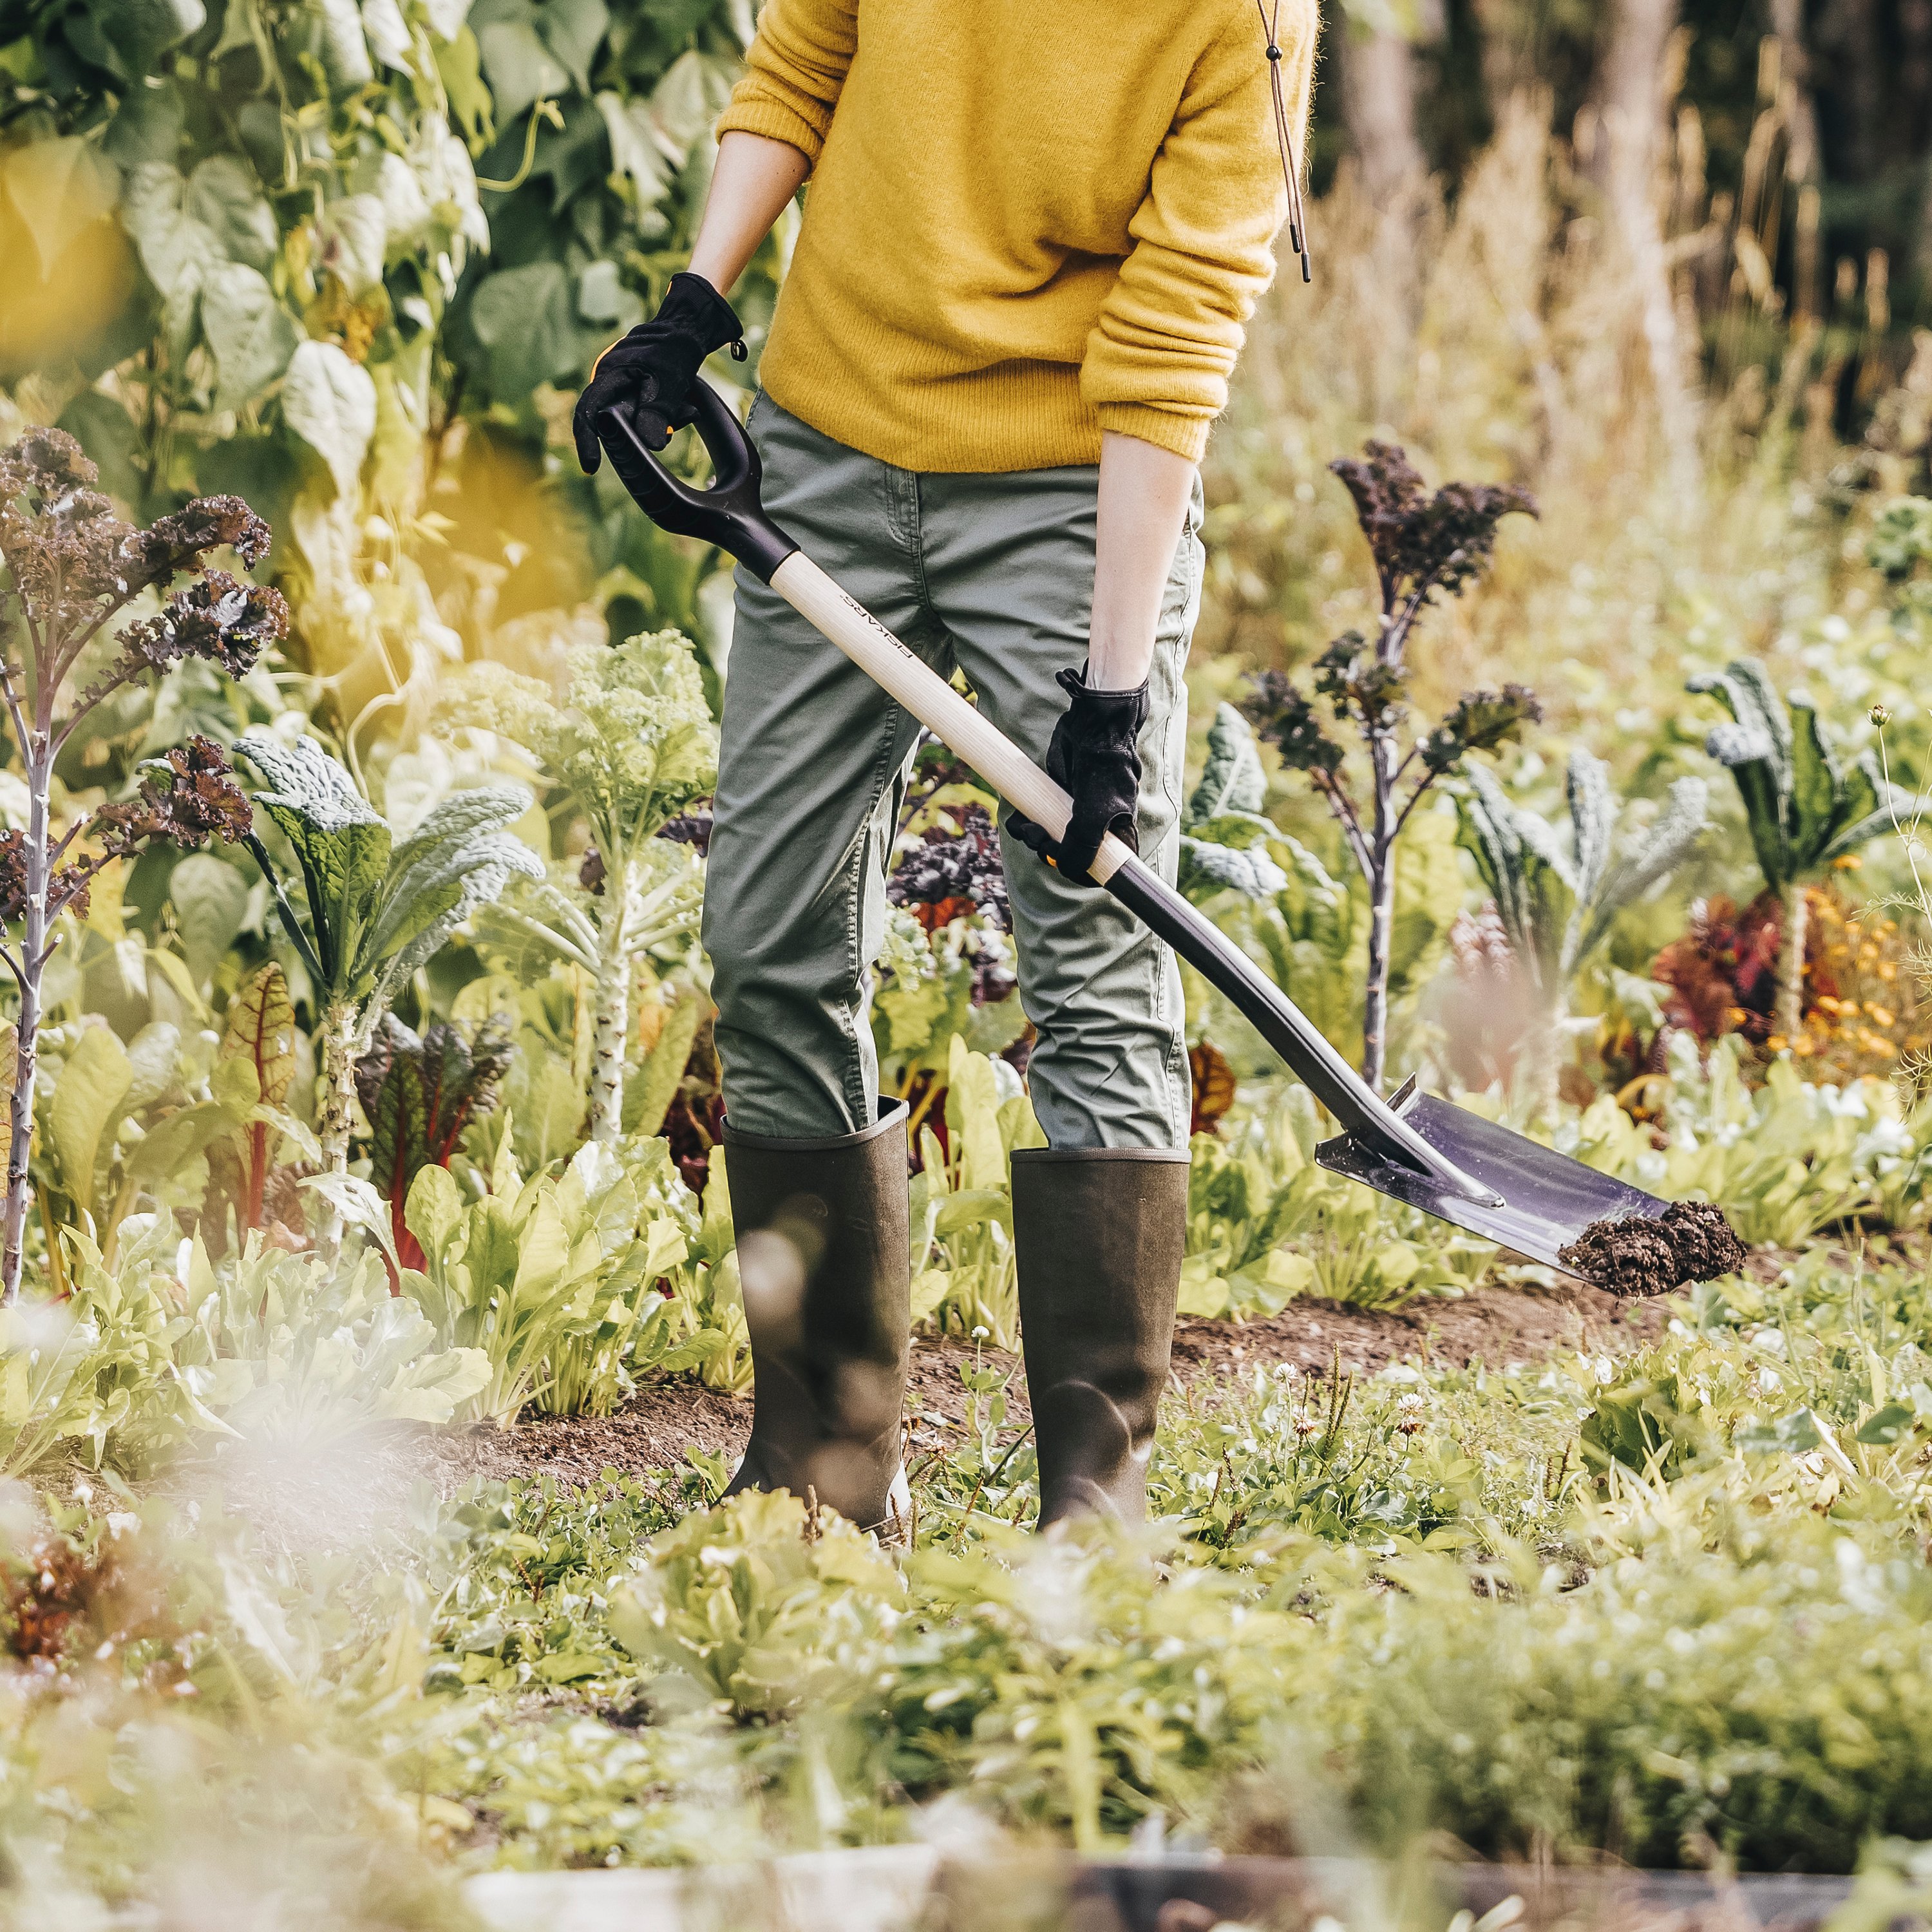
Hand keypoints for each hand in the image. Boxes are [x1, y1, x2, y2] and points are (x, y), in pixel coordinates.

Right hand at [574, 272, 744, 472]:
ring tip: (686, 410)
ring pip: (634, 424)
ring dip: (660, 425)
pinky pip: (646, 419)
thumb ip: (659, 412)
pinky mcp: (637, 398)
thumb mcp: (670, 381)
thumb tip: (650, 446)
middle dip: (641, 433)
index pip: (587, 412)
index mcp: (607, 375)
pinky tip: (686, 410)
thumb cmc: (674, 349)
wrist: (686, 331)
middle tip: (670, 430)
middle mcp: (610, 385)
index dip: (587, 441)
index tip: (591, 467)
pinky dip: (665, 420)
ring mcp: (623, 392)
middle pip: (614, 424)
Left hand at [1008, 667, 1147, 882]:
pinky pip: (1037, 821)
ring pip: (1050, 841)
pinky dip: (1025, 824)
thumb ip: (1083, 846)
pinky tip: (1017, 819)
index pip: (1100, 870)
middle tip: (1038, 836)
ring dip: (1032, 838)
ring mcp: (1074, 814)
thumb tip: (1067, 870)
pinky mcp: (1055, 800)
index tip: (1062, 863)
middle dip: (1048, 851)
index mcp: (1116, 836)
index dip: (1079, 872)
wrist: (1093, 725)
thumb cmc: (1104, 767)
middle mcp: (1097, 828)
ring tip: (1025, 826)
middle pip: (1069, 857)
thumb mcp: (1094, 813)